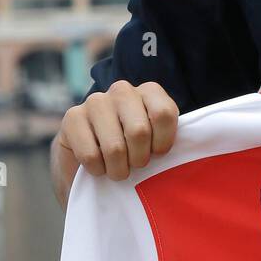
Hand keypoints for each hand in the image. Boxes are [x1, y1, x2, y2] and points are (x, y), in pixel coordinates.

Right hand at [55, 80, 179, 198]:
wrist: (91, 161)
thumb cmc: (133, 151)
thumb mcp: (156, 142)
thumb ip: (169, 138)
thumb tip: (189, 147)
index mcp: (149, 92)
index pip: (163, 114)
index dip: (162, 143)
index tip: (157, 153)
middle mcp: (122, 90)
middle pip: (139, 131)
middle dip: (139, 159)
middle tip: (135, 165)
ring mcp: (95, 101)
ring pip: (115, 147)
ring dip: (118, 169)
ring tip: (118, 170)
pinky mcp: (71, 117)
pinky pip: (91, 155)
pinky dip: (97, 170)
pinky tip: (98, 166)